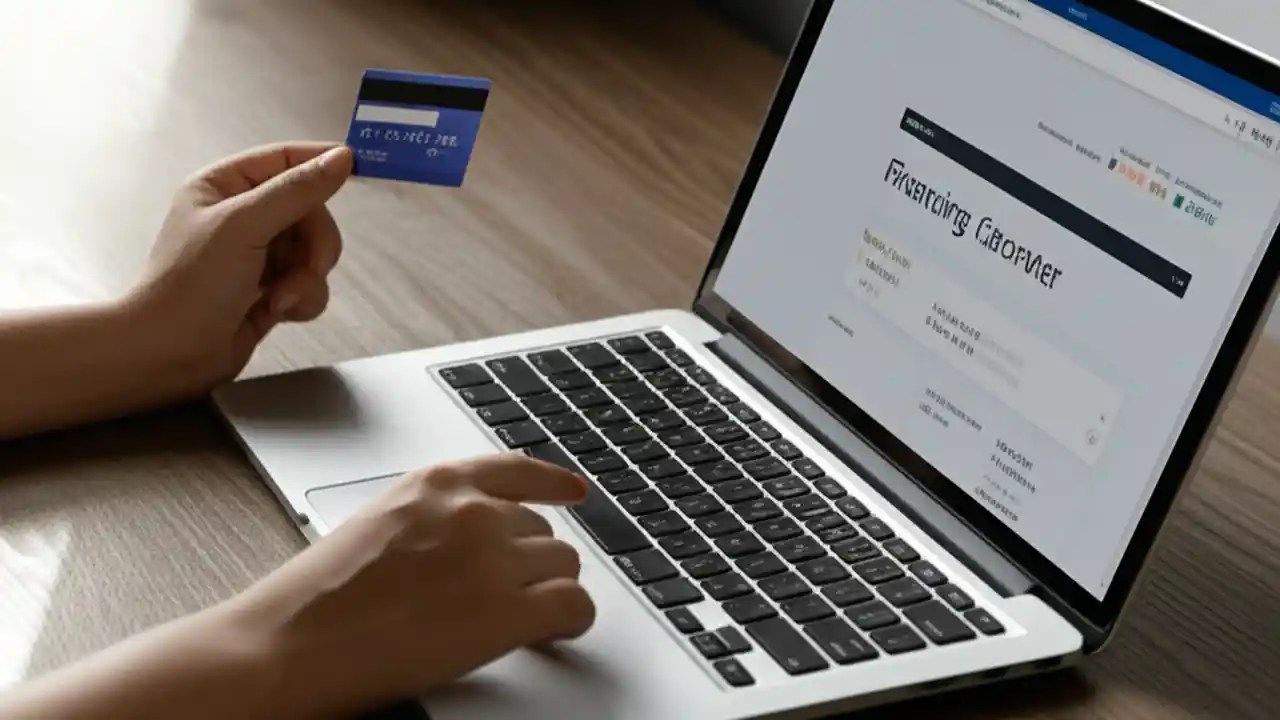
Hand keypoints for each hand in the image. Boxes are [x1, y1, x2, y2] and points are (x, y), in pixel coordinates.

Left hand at [128, 142, 353, 390]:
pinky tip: (278, 311)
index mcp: (223, 186)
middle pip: (309, 210)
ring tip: (281, 298)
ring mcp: (258, 255)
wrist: (170, 355)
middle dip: (315, 242)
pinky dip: (302, 298)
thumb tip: (342, 157)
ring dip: (307, 276)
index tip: (357, 169)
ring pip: (314, 250)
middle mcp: (242, 216)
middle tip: (312, 266)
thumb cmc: (193, 283)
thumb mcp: (244, 226)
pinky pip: (311, 283)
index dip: (319, 164)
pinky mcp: (272, 290)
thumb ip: (296, 191)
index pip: (283, 160)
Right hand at [230, 455, 595, 716]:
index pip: (517, 470)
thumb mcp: (379, 523)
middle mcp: (470, 511)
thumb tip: (478, 535)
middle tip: (504, 595)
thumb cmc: (317, 598)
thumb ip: (433, 517)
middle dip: (529, 561)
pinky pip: (574, 605)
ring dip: (547, 590)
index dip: (553, 484)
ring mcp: (490, 559)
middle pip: (541, 528)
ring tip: (517, 618)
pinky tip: (550, 634)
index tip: (574, 491)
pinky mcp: (503, 612)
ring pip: (563, 564)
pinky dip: (570, 622)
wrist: (288, 646)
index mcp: (436, 483)